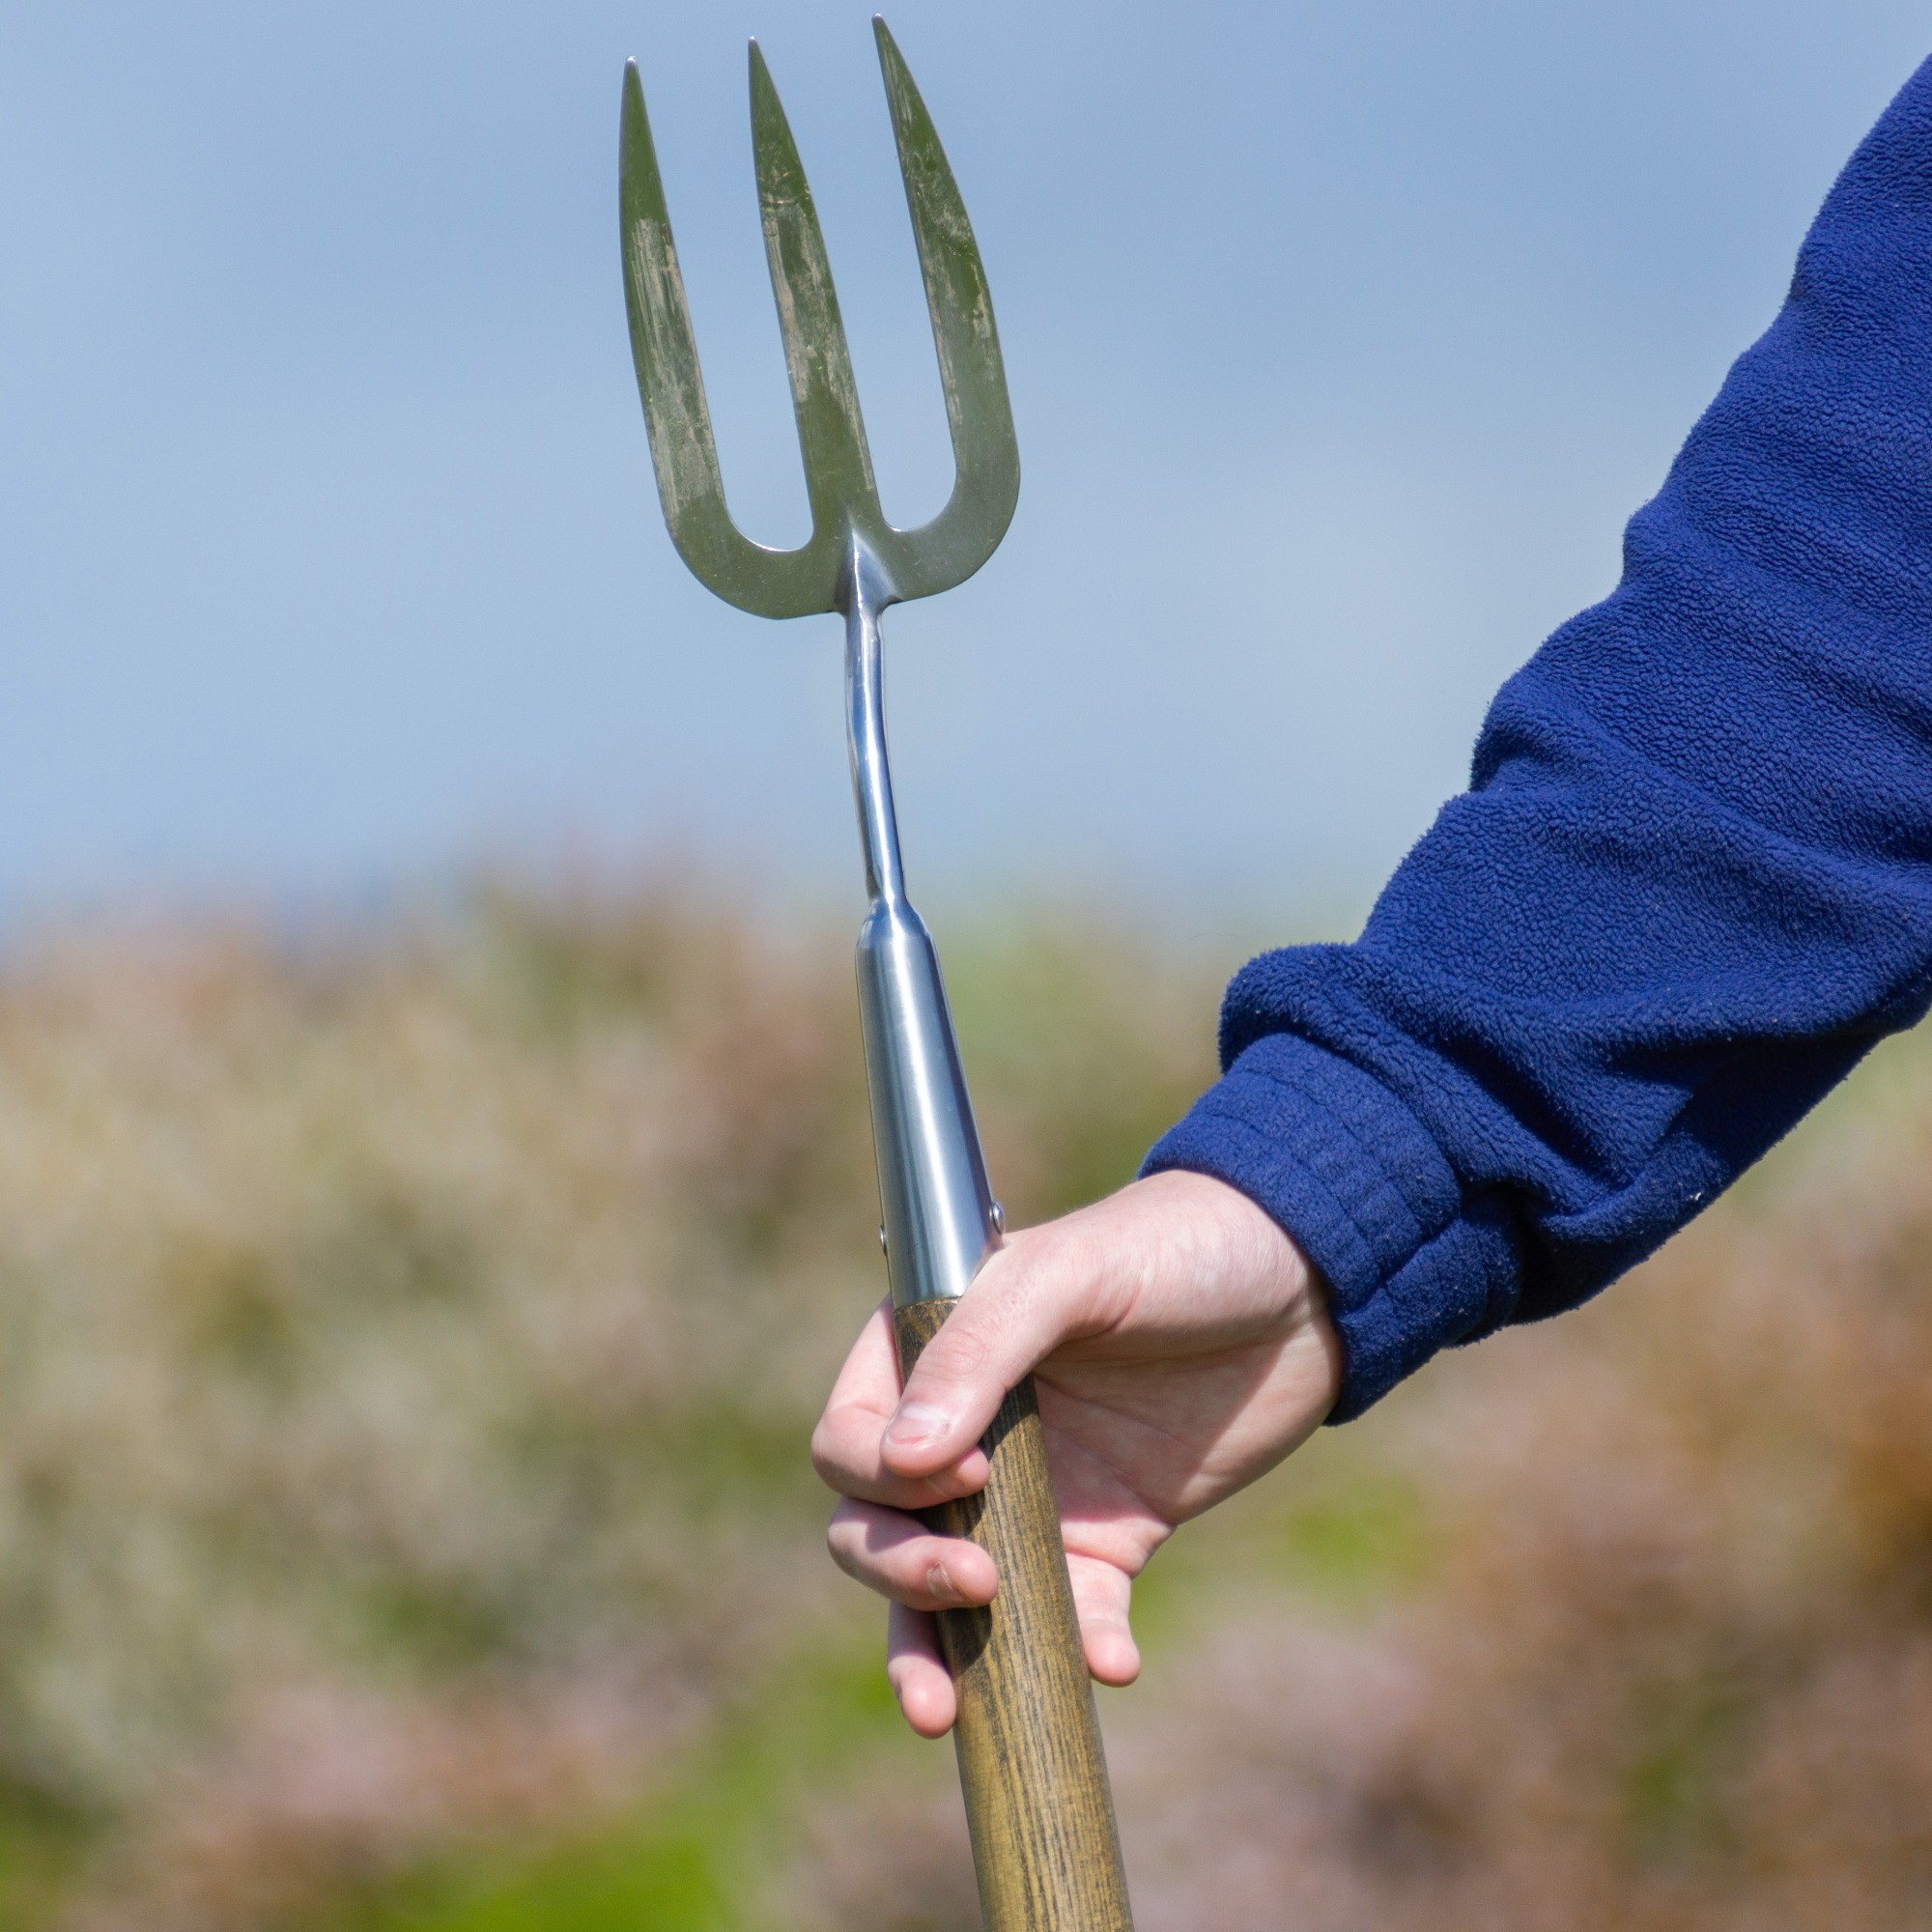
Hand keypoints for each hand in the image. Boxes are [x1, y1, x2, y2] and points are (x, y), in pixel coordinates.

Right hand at [810, 1169, 1342, 1735]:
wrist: (1306, 1282)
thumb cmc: (1173, 1246)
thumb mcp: (1071, 1277)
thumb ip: (979, 1353)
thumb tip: (901, 1459)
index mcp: (929, 1348)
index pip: (852, 1438)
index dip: (881, 1476)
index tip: (967, 1472)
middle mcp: (965, 1428)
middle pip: (876, 1529)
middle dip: (898, 1578)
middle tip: (972, 1589)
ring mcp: (1032, 1489)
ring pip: (949, 1595)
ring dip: (941, 1653)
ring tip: (946, 1714)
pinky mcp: (1106, 1537)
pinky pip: (1069, 1617)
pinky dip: (1078, 1649)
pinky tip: (1112, 1663)